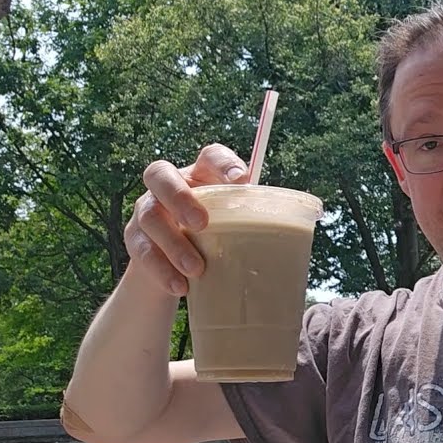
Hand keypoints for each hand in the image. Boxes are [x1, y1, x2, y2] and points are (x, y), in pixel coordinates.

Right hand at [125, 144, 248, 296]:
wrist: (172, 269)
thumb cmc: (214, 239)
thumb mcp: (233, 226)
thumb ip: (253, 220)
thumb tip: (307, 223)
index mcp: (199, 176)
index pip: (209, 156)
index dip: (224, 163)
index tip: (242, 180)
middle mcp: (167, 186)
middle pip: (160, 175)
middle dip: (180, 198)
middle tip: (202, 223)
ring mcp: (146, 210)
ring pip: (150, 216)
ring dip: (174, 243)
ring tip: (197, 269)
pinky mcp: (135, 239)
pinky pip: (141, 250)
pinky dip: (161, 270)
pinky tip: (180, 286)